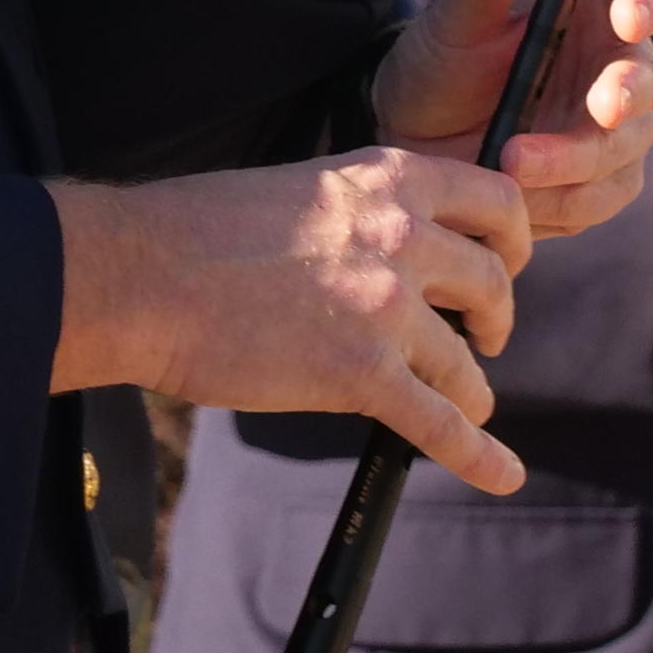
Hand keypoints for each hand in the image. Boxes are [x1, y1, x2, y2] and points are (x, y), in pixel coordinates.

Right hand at [47, 151, 539, 492]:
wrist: (140, 276)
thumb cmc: (196, 233)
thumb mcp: (301, 191)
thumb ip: (359, 215)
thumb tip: (390, 256)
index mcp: (386, 178)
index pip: (496, 201)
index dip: (512, 239)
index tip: (506, 262)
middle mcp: (401, 234)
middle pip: (493, 281)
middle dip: (497, 316)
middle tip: (484, 335)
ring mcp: (386, 306)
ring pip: (464, 362)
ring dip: (470, 388)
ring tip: (464, 403)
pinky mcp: (362, 374)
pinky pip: (442, 423)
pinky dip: (480, 455)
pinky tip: (503, 474)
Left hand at [367, 0, 652, 238]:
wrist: (412, 143)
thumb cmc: (437, 67)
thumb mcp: (453, 21)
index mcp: (594, 10)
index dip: (652, 4)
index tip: (630, 17)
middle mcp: (613, 67)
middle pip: (648, 79)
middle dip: (627, 95)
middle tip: (600, 108)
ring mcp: (610, 130)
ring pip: (626, 148)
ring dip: (578, 161)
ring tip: (512, 164)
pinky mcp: (596, 184)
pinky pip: (603, 197)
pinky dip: (565, 200)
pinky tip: (520, 196)